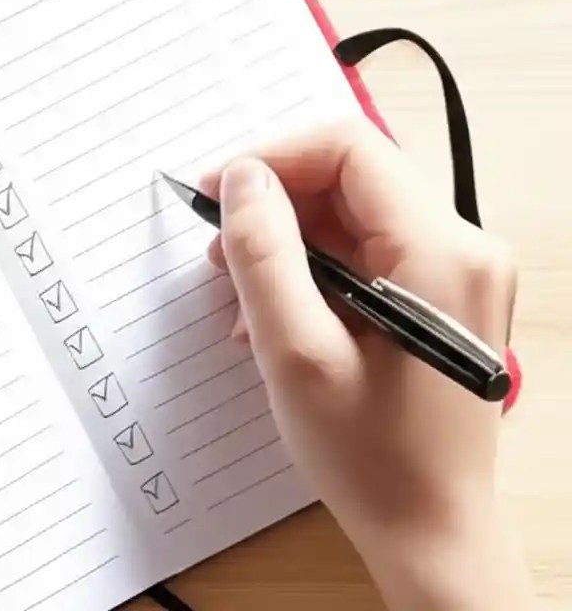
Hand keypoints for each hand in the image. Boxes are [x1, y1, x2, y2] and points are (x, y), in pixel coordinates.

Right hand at [201, 119, 532, 610]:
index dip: (272, 158)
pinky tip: (275, 320)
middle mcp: (463, 249)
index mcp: (441, 250)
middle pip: (351, 182)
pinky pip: (367, 256)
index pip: (350, 149)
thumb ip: (264, 252)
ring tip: (241, 304)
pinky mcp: (440, 300)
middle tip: (219, 256)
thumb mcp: (295, 350)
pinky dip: (313, 275)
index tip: (216, 193)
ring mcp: (456, 275)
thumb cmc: (370, 455)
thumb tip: (242, 178)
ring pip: (354, 219)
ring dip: (287, 247)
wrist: (429, 530)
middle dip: (275, 208)